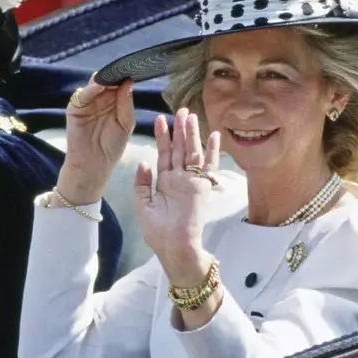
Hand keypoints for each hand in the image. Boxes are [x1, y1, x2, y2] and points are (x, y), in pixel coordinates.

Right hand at [57, 78, 136, 203]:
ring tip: (113, 76)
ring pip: (94, 84)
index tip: (134, 69)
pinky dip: (90, 89)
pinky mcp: (74, 108)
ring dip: (103, 79)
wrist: (94, 166)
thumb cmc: (111, 147)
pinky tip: (99, 86)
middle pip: (107, 80)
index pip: (120, 83)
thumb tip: (128, 83)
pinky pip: (81, 95)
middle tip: (124, 69)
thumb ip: (126, 104)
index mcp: (114, 101)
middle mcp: (100, 99)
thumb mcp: (126, 124)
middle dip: (115, 75)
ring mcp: (87, 102)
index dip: (125, 76)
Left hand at [134, 108, 221, 279]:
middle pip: (179, 148)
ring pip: (192, 152)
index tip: (160, 119)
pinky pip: (208, 166)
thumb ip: (142, 183)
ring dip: (192, 134)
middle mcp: (178, 179)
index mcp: (164, 182)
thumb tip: (144, 162)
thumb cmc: (158, 232)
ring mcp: (191, 182)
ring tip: (190, 115)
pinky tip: (215, 135)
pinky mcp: (202, 187)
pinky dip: (213, 151)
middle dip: (179, 129)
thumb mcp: (142, 205)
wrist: (173, 247)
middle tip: (180, 109)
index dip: (162, 137)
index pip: (164, 154)